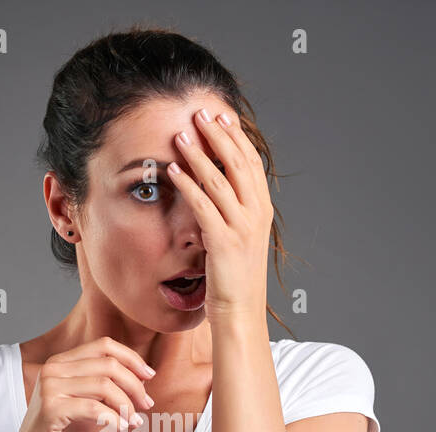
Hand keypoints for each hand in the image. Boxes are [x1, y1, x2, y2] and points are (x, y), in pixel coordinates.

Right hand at [0, 336, 156, 431]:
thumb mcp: (90, 407)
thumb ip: (109, 391)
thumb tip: (143, 379)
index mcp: (61, 363)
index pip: (103, 345)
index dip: (131, 359)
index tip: (150, 377)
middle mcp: (53, 369)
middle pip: (108, 364)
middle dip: (134, 385)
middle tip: (147, 405)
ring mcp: (49, 387)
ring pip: (104, 385)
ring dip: (127, 405)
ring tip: (135, 422)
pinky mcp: (50, 409)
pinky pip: (94, 408)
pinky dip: (114, 419)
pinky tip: (122, 429)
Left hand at [167, 108, 273, 321]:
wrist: (240, 314)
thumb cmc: (235, 280)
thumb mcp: (239, 240)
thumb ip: (233, 214)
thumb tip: (218, 192)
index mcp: (261, 210)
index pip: (251, 164)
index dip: (236, 138)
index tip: (221, 118)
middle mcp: (255, 214)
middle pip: (238, 163)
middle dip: (218, 136)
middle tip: (200, 113)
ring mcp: (241, 228)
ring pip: (220, 180)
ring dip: (199, 155)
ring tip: (181, 135)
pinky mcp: (223, 241)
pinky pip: (203, 205)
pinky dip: (188, 185)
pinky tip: (173, 171)